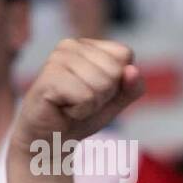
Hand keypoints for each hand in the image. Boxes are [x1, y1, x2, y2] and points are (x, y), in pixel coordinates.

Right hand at [9, 38, 144, 153]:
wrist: (51, 137)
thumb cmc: (82, 114)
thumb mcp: (116, 101)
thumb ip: (132, 86)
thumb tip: (133, 70)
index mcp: (87, 45)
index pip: (124, 55)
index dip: (118, 82)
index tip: (96, 91)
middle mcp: (70, 45)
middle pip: (115, 71)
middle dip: (105, 95)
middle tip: (82, 101)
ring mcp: (57, 59)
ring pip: (102, 84)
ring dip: (92, 104)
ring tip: (72, 104)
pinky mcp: (49, 77)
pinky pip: (86, 97)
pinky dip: (81, 111)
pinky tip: (63, 108)